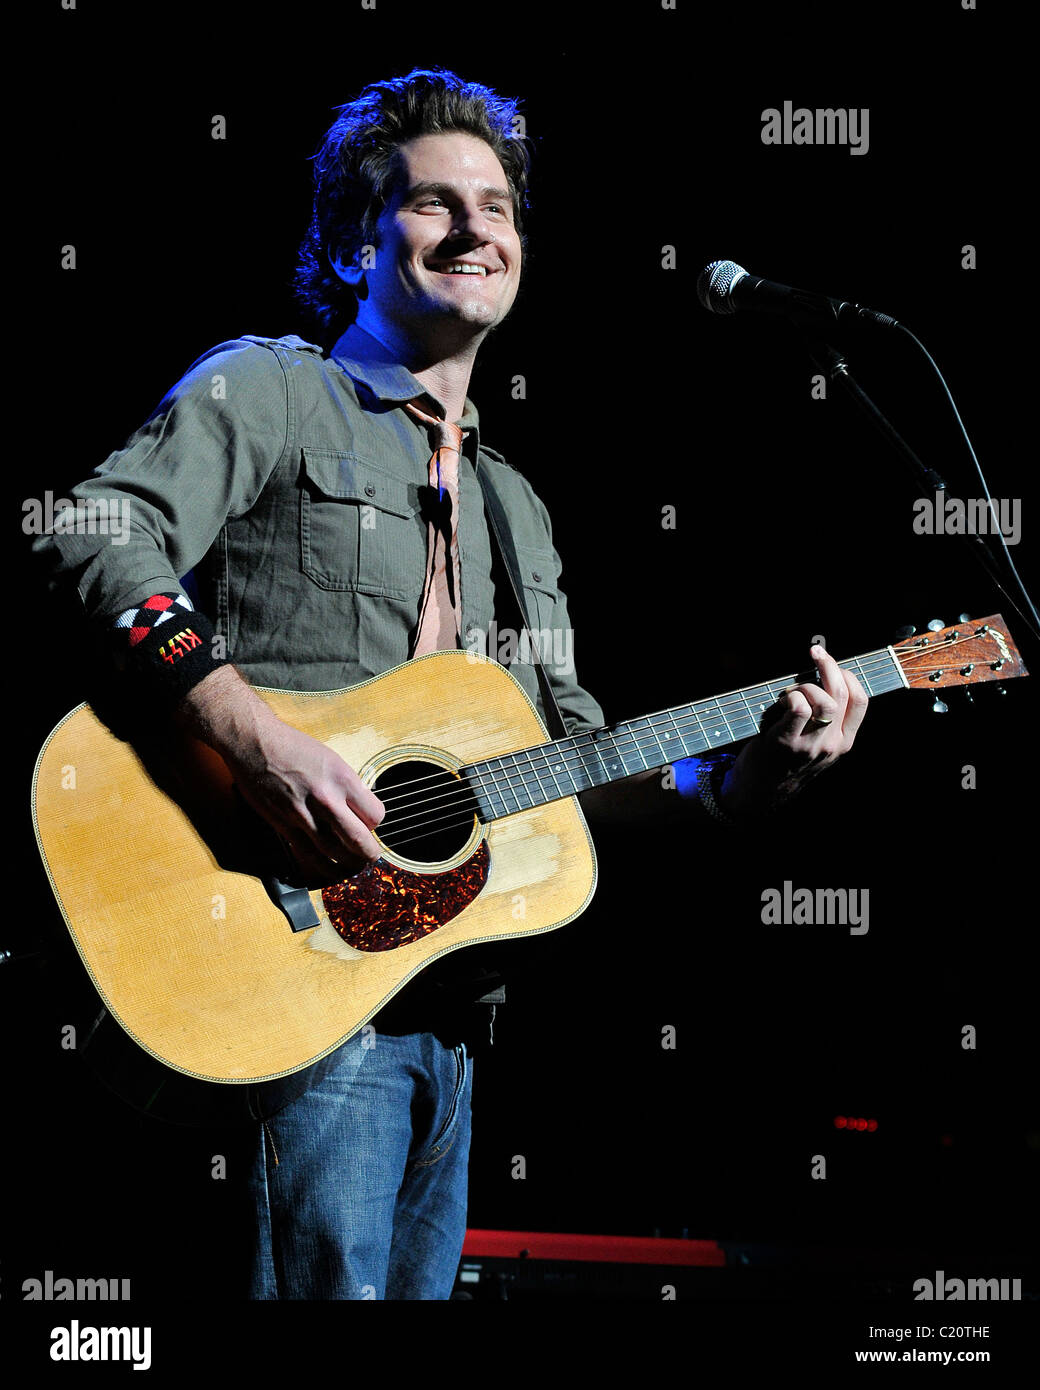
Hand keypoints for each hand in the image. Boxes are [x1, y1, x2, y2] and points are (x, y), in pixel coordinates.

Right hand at [227, 712, 385, 877]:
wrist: (254, 742)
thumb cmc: (292, 746)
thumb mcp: (331, 759)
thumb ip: (345, 786)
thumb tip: (358, 809)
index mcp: (342, 778)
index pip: (374, 815)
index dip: (375, 823)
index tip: (371, 824)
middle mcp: (325, 798)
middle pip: (358, 840)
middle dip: (369, 852)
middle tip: (371, 855)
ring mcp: (303, 813)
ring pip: (334, 852)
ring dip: (349, 863)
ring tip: (355, 864)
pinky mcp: (283, 824)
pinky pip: (308, 853)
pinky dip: (324, 866)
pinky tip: (332, 869)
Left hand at [718, 644, 867, 816]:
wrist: (762, 792)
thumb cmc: (785, 760)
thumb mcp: (817, 744)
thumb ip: (826, 720)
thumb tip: (821, 677)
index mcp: (844, 741)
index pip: (861, 700)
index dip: (848, 675)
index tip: (831, 664)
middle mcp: (833, 744)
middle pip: (842, 694)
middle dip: (828, 666)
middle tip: (815, 652)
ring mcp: (812, 745)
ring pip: (823, 701)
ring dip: (805, 686)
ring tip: (791, 692)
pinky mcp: (788, 743)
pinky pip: (798, 708)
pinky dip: (790, 697)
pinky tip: (780, 703)